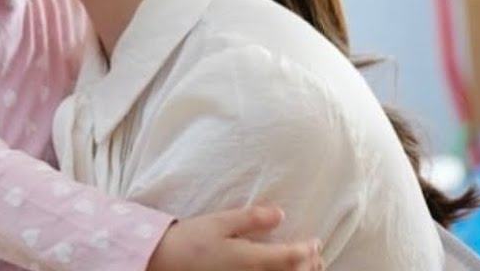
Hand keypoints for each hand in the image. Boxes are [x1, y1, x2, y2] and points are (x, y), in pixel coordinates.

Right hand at [147, 206, 322, 270]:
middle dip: (309, 266)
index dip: (308, 251)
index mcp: (251, 259)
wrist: (163, 262)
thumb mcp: (220, 222)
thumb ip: (251, 217)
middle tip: (317, 256)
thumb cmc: (190, 240)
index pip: (292, 258)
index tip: (316, 242)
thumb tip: (280, 213)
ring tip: (308, 268)